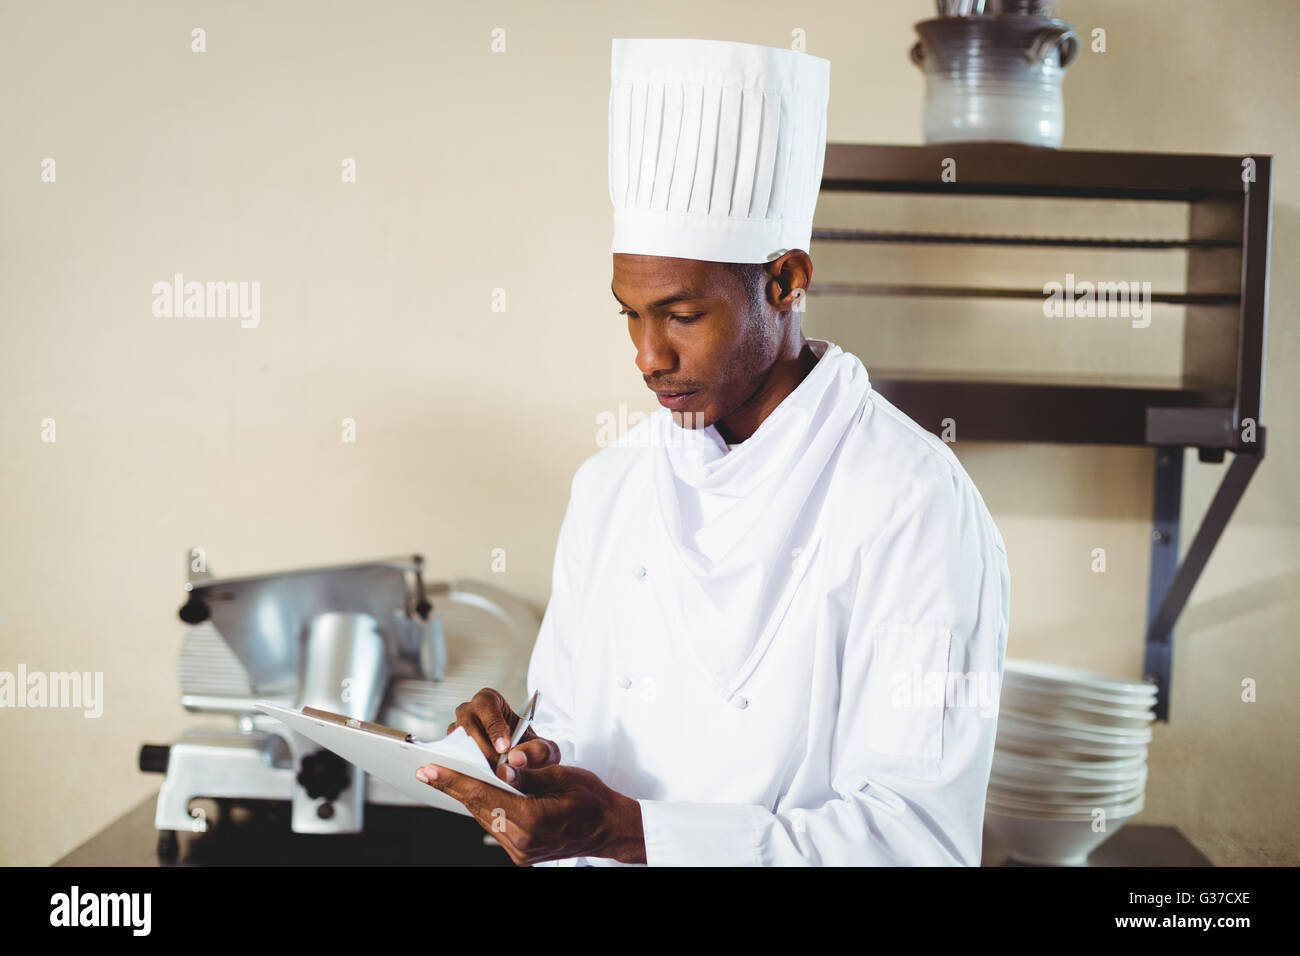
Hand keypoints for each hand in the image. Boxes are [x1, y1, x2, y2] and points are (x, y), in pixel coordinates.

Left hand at [414, 760, 645, 864]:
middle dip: (453, 788)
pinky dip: (484, 808)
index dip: (453, 781)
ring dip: (467, 798)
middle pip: (478, 809)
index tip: (429, 770)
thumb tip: (501, 766)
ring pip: (483, 818)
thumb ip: (529, 773)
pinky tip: (476, 793)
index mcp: (532, 819)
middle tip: (427, 771)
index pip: (483, 795)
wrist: (610, 829)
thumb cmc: (592, 799)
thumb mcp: (563, 777)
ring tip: (446, 778)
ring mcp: (521, 851)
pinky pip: (495, 827)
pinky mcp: (522, 853)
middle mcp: (522, 841)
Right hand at [444, 687, 559, 785]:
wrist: (522, 764)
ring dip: (474, 764)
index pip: (487, 707)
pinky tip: (480, 784)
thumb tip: (517, 758)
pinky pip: (451, 760)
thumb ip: (539, 750)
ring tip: (491, 779)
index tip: (504, 748)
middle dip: (485, 752)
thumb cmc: (530, 749)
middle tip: (500, 770)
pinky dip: (465, 773)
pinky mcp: (450, 752)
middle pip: (469, 729)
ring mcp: (456, 732)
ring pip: (458, 746)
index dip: (495, 728)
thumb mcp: (544, 749)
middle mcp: (468, 712)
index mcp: (488, 701)